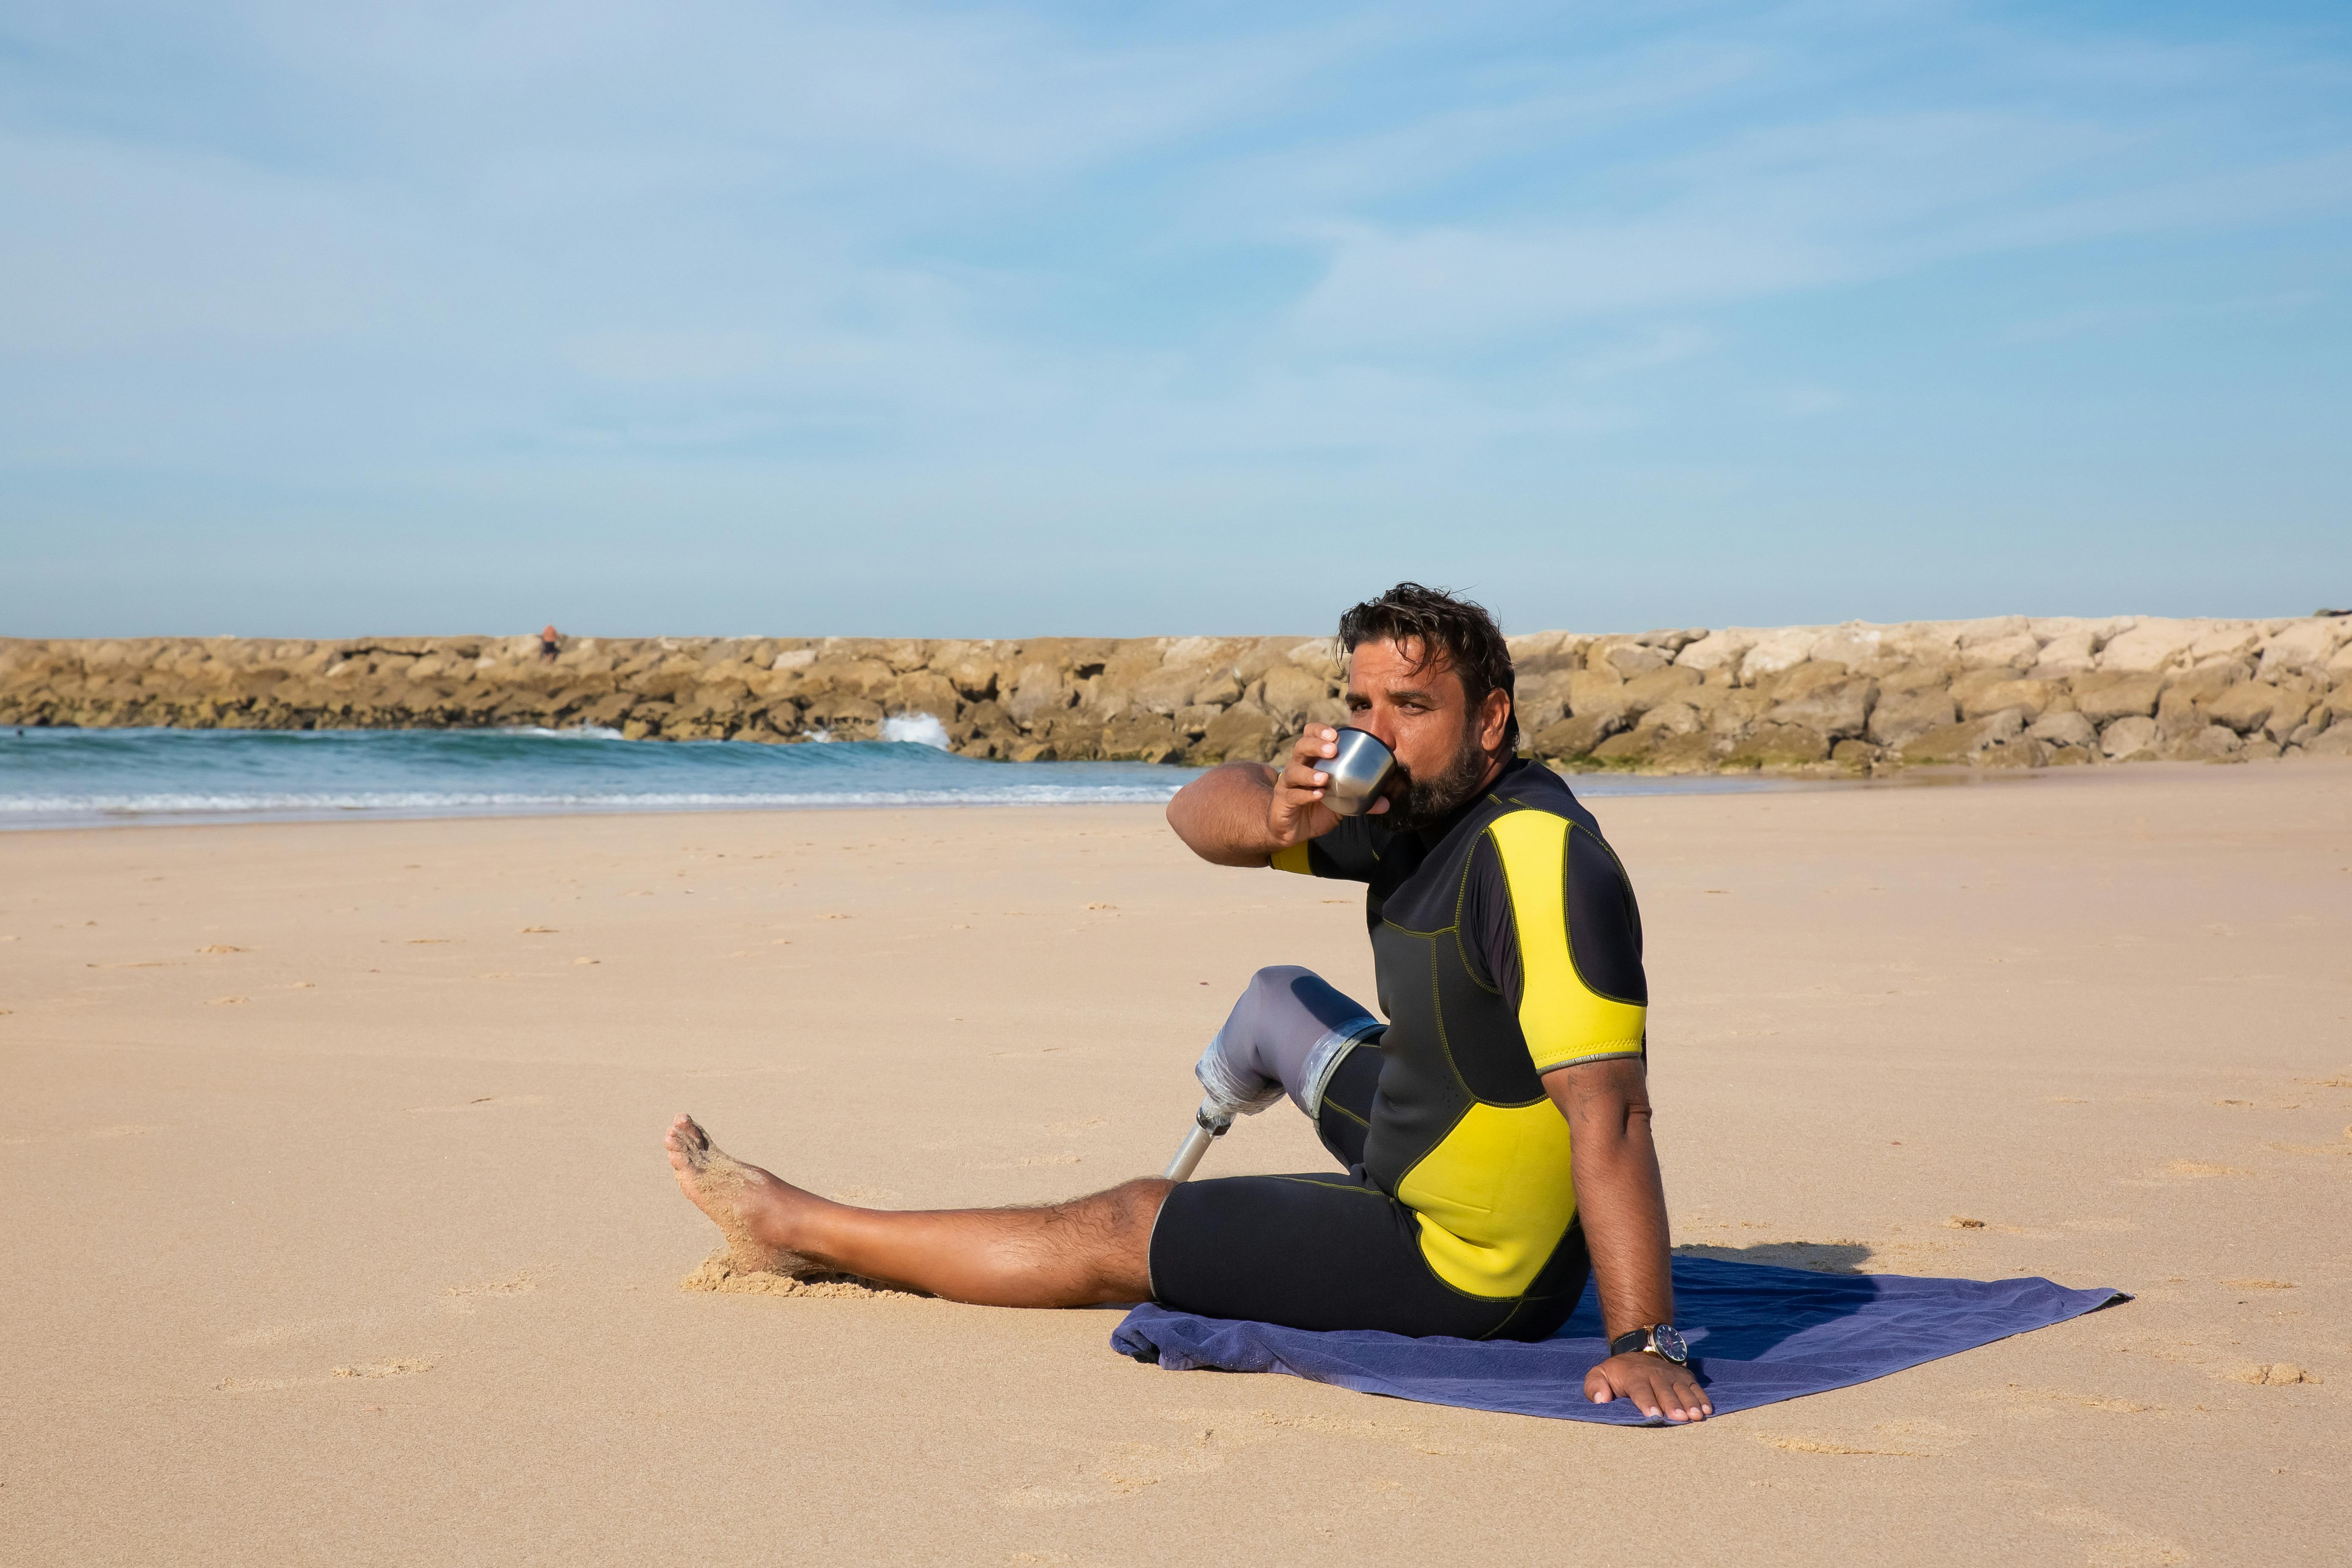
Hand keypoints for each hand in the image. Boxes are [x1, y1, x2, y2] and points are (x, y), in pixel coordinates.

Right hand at [1270, 725, 1387, 847]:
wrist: (1293, 830)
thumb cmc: (1317, 808)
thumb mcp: (1342, 802)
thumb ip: (1362, 800)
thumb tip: (1386, 803)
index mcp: (1311, 760)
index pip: (1310, 735)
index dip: (1319, 731)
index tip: (1335, 734)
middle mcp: (1297, 767)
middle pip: (1301, 747)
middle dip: (1316, 746)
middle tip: (1333, 751)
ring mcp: (1288, 784)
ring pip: (1294, 771)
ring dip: (1310, 773)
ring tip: (1324, 778)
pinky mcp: (1283, 801)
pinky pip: (1293, 795)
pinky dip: (1306, 794)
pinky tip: (1318, 795)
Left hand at [1585, 1351, 1711, 1422]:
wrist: (1638, 1352)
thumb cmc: (1617, 1374)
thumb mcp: (1599, 1374)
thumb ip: (1594, 1386)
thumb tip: (1600, 1399)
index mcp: (1633, 1375)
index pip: (1640, 1388)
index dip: (1647, 1401)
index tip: (1653, 1415)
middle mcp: (1655, 1373)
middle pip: (1664, 1389)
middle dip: (1672, 1403)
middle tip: (1679, 1417)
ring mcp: (1672, 1375)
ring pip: (1682, 1388)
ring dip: (1690, 1402)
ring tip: (1697, 1416)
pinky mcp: (1685, 1377)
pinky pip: (1695, 1387)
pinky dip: (1702, 1397)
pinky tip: (1708, 1410)